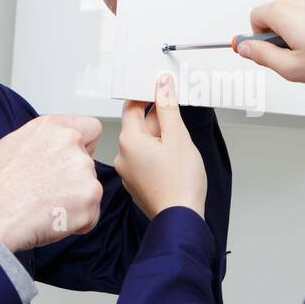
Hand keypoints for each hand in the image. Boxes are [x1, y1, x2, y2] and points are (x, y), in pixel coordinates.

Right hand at [0, 115, 103, 251]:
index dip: (84, 146)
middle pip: (89, 163)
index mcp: (52, 127)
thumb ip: (44, 140)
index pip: (91, 128)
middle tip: (48, 192)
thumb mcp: (13, 144)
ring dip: (75, 201)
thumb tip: (53, 145)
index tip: (71, 160)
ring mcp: (83, 169)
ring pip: (90, 189)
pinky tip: (52, 219)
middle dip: (75, 179)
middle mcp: (71, 142)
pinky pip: (91, 214)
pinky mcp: (90, 195)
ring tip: (46, 207)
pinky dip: (77, 222)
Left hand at [114, 75, 206, 219]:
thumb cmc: (180, 183)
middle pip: (139, 125)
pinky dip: (158, 155)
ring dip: (161, 139)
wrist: (181, 218)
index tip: (162, 91)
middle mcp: (123, 156)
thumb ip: (168, 108)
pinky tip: (174, 162)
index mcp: (129, 141)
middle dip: (160, 121)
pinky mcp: (137, 182)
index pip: (132, 106)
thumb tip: (162, 85)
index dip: (147, 96)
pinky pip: (145, 160)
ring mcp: (129, 171)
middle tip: (179, 123)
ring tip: (180, 148)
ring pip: (144, 143)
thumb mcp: (178, 137)